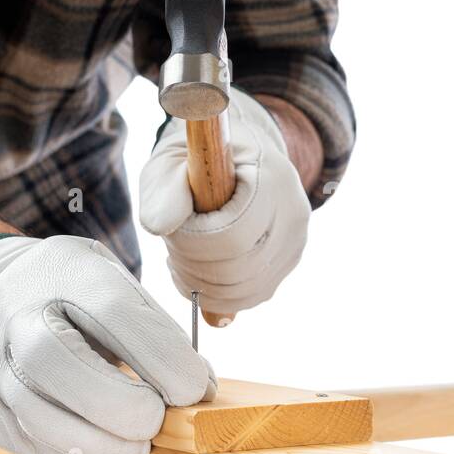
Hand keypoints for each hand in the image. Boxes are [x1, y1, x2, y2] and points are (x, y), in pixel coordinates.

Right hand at [0, 235, 214, 453]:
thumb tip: (199, 390)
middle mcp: (15, 312)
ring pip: (36, 414)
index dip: (162, 359)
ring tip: (136, 450)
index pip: (114, 313)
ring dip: (101, 446)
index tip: (194, 389)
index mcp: (65, 272)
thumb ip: (158, 331)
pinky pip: (28, 443)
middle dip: (122, 406)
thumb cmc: (78, 292)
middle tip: (156, 421)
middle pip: (56, 362)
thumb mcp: (118, 283)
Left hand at [139, 87, 310, 316]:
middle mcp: (293, 212)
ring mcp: (295, 240)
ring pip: (247, 289)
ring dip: (203, 285)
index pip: (232, 235)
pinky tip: (201, 272)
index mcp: (270, 177)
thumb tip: (158, 226)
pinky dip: (220, 295)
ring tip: (183, 258)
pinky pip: (253, 295)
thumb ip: (164, 191)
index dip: (193, 243)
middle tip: (172, 248)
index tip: (173, 228)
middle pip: (241, 269)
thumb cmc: (197, 160)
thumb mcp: (170, 164)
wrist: (235, 158)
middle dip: (194, 267)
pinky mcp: (289, 261)